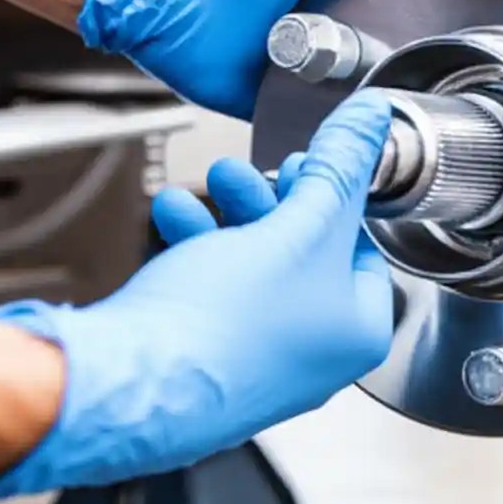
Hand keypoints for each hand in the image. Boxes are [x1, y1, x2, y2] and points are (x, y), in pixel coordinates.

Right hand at [0, 91, 393, 497]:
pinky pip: (210, 294)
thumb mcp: (302, 224)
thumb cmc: (225, 323)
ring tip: (208, 181)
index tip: (312, 164)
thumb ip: (342, 167)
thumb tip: (373, 119)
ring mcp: (256, 365)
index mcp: (357, 332)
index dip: (336, 197)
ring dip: (228, 213)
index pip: (365, 248)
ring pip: (252, 269)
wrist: (129, 384)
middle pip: (305, 255)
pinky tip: (173, 215)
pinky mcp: (203, 363)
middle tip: (252, 169)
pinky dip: (195, 249)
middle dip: (270, 199)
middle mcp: (313, 357)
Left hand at [78, 0, 416, 118]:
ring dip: (357, 108)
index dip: (421, 25)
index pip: (396, 13)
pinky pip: (304, 127)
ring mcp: (298, 74)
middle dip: (392, 77)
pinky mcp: (271, 105)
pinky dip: (317, 131)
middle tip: (407, 83)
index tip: (443, 36)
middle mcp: (323, 36)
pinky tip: (334, 130)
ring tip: (371, 110)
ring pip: (346, 101)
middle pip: (378, 64)